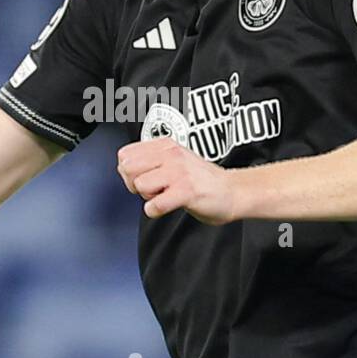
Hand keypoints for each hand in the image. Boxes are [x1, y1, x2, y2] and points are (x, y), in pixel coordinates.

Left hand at [117, 137, 237, 223]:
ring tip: (165, 195)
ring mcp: (179, 172)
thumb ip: (151, 161)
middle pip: (128, 169)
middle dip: (134, 184)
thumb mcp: (174, 160)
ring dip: (148, 197)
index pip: (125, 154)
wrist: (232, 191)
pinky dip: (156, 211)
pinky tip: (168, 206)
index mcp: (166, 145)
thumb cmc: (202, 180)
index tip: (143, 178)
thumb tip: (124, 168)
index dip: (128, 171)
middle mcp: (171, 155)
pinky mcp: (186, 191)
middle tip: (151, 190)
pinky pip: (154, 205)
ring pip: (140, 185)